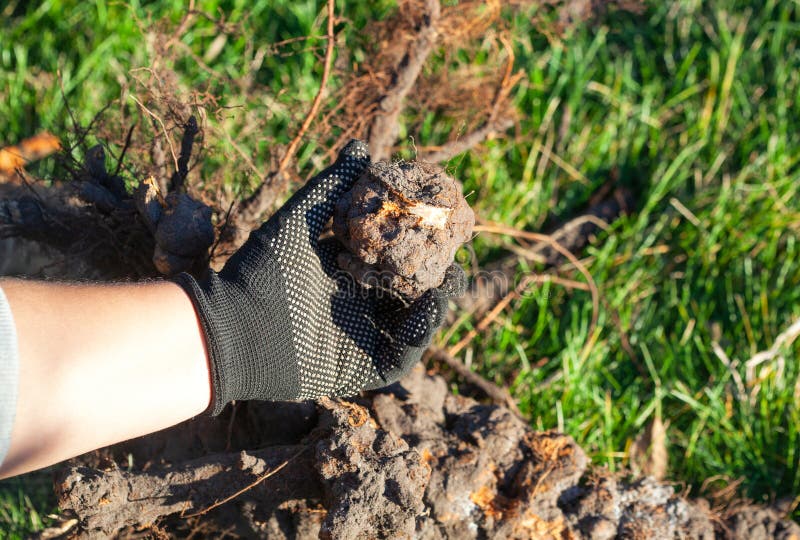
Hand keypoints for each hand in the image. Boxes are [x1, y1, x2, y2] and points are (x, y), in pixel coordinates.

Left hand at [175, 140, 465, 413]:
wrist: (235, 325)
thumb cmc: (264, 270)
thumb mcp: (301, 221)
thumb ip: (332, 186)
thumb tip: (360, 146)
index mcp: (350, 272)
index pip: (397, 257)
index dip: (421, 242)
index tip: (440, 222)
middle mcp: (361, 305)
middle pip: (412, 290)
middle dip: (436, 272)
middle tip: (451, 253)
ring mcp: (364, 337)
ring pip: (414, 322)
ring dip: (435, 302)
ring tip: (448, 278)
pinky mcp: (362, 367)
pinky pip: (402, 354)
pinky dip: (419, 334)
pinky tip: (428, 307)